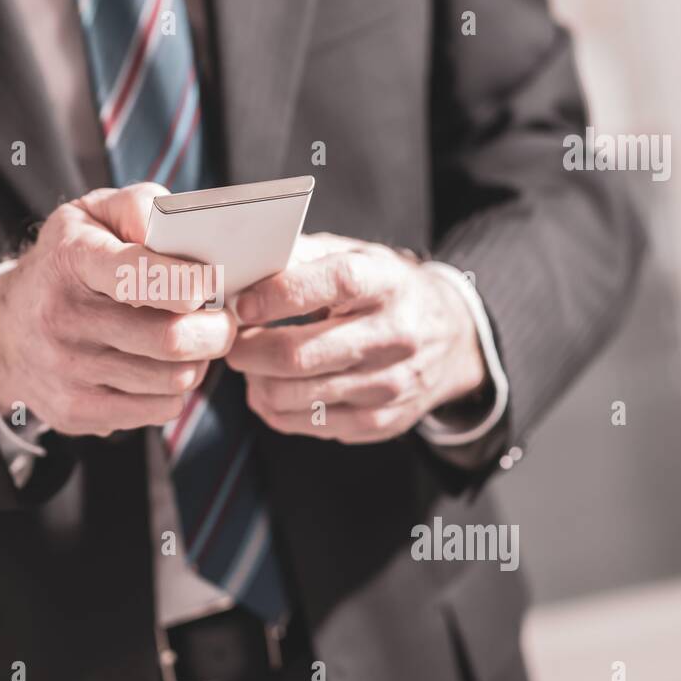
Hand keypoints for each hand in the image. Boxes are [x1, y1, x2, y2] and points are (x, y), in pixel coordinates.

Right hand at [0, 183, 236, 436]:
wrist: (4, 329)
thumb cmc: (67, 262)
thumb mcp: (91, 215)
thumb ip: (138, 206)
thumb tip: (172, 230)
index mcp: (73, 259)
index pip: (139, 276)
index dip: (190, 282)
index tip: (214, 283)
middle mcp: (64, 318)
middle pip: (170, 339)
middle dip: (216, 330)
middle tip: (222, 318)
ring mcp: (68, 371)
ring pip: (173, 379)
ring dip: (199, 361)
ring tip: (193, 341)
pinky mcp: (75, 411)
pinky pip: (159, 410)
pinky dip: (176, 391)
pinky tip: (165, 368)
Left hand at [225, 233, 487, 443]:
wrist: (452, 337)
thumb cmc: (385, 291)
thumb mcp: (357, 257)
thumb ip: (303, 256)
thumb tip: (244, 265)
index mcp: (387, 283)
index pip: (333, 284)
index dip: (278, 295)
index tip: (241, 304)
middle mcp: (394, 335)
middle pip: (300, 354)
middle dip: (248, 350)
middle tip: (228, 342)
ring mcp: (389, 385)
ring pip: (295, 395)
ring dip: (256, 381)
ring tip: (248, 363)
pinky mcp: (380, 421)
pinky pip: (306, 424)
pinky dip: (274, 408)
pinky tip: (271, 387)